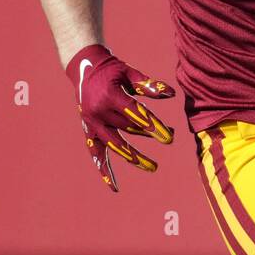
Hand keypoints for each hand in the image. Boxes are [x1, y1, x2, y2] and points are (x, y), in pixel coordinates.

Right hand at [65, 44, 174, 191]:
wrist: (83, 68)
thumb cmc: (112, 70)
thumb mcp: (129, 73)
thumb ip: (148, 85)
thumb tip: (171, 94)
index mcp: (109, 96)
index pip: (135, 114)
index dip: (153, 125)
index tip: (168, 136)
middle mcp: (98, 112)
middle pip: (128, 128)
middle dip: (150, 135)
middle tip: (170, 140)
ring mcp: (92, 123)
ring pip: (115, 143)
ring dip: (134, 156)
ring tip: (153, 167)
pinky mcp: (89, 131)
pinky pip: (96, 153)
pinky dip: (104, 170)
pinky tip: (114, 186)